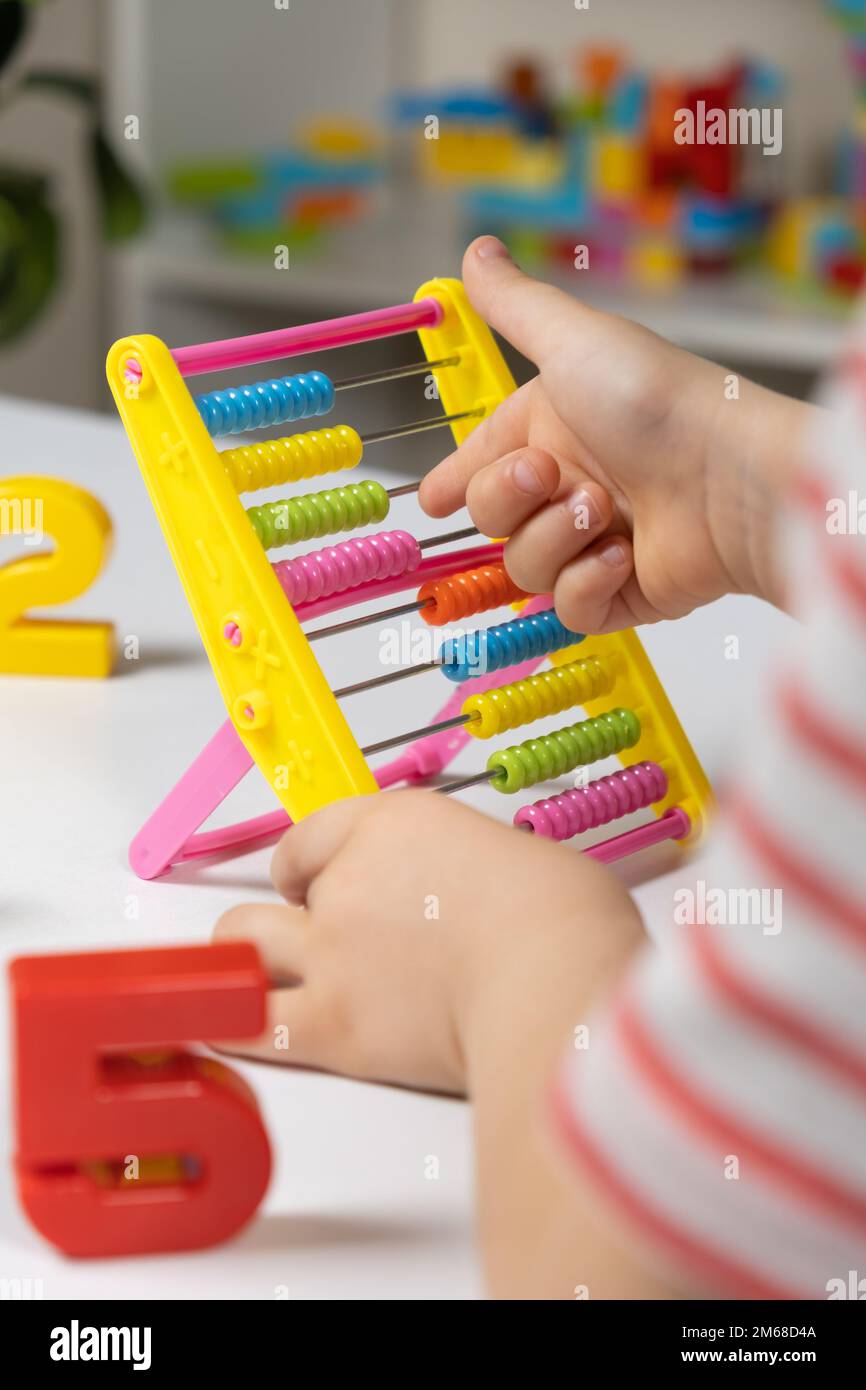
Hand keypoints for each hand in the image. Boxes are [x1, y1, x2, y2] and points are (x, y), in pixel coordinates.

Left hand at [211, 790, 642, 1094]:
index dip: (317, 856)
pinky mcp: (331, 1026)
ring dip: (251, 957)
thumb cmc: (563, 918)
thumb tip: (478, 907)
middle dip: (292, 905)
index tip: (322, 872)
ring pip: (242, 943)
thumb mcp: (521, 860)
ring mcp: (331, 951)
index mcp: (397, 824)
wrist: (553, 979)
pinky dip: (230, 1026)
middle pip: (283, 884)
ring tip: (268, 979)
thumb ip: (474, 876)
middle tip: (318, 932)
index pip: (321, 830)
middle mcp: (350, 880)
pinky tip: (224, 1029)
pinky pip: (247, 1024)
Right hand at [420, 237, 809, 630]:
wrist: (730, 477)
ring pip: (525, 567)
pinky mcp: (619, 596)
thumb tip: (475, 253)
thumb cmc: (658, 402)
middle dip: (511, 499)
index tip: (434, 500)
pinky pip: (568, 610)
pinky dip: (588, 583)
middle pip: (492, 519)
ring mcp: (592, 546)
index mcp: (552, 432)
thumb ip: (514, 305)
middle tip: (551, 476)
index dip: (454, 482)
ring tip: (608, 512)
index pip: (481, 463)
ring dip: (558, 538)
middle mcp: (569, 489)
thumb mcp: (574, 342)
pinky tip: (624, 555)